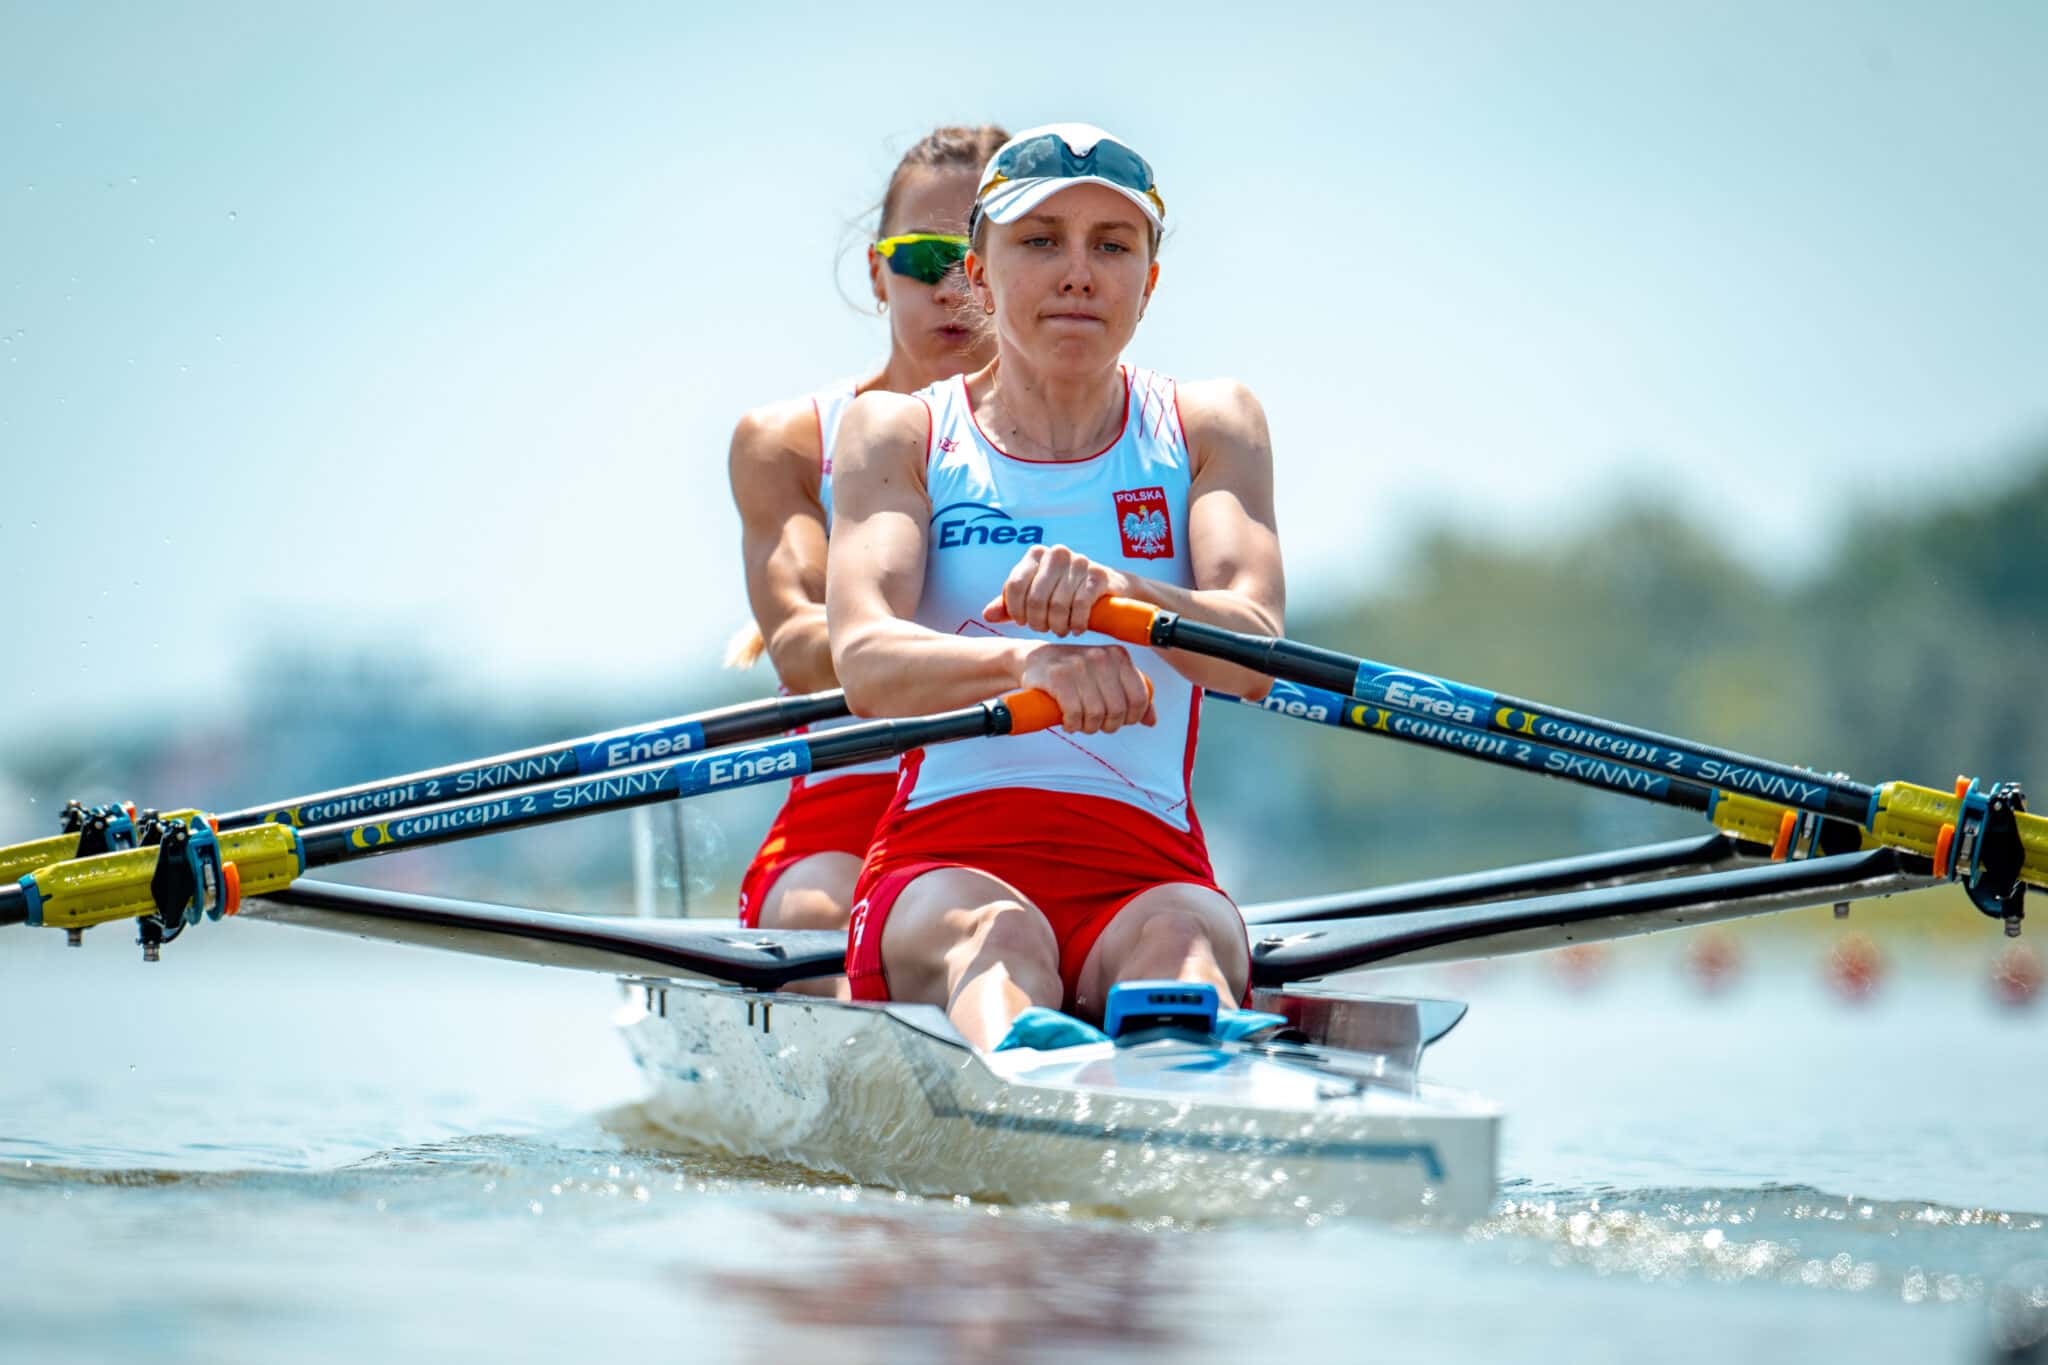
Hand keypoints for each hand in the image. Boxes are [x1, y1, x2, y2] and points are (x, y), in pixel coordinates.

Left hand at [983, 544, 1125, 637]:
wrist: (1108, 589)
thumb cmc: (1065, 593)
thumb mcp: (1035, 597)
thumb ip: (1010, 606)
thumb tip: (987, 615)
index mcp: (1036, 554)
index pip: (1015, 586)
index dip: (1016, 611)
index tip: (1023, 623)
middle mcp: (1056, 553)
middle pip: (1035, 599)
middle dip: (1038, 622)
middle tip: (1045, 629)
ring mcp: (1079, 561)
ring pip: (1058, 605)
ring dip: (1058, 626)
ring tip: (1061, 629)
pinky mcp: (1098, 575)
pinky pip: (1080, 606)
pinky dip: (1076, 623)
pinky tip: (1077, 628)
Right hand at [1017, 643, 1155, 733]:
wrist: (1034, 659)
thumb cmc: (1074, 672)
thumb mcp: (1106, 677)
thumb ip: (1131, 694)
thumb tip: (1151, 721)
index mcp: (1118, 655)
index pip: (1139, 697)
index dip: (1131, 718)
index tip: (1118, 722)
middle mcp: (1100, 656)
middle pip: (1118, 709)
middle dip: (1108, 725)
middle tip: (1096, 725)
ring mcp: (1078, 665)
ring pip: (1096, 713)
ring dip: (1088, 727)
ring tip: (1081, 724)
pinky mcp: (1057, 676)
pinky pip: (1074, 713)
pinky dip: (1073, 724)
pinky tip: (1068, 722)